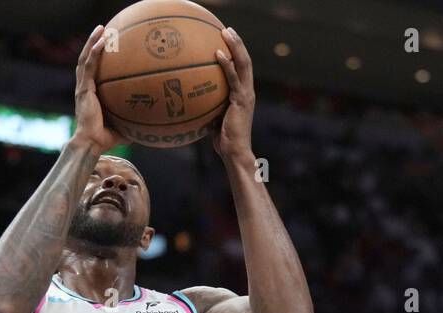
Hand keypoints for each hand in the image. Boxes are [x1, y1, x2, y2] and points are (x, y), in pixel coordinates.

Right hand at [74, 25, 128, 152]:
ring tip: (101, 28)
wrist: (92, 143)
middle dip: (94, 43)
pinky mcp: (83, 88)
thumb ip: (136, 120)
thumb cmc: (107, 138)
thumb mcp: (125, 125)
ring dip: (92, 41)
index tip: (108, 46)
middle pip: (88, 59)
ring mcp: (83, 87)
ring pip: (86, 58)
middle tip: (104, 30)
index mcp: (92, 93)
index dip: (98, 57)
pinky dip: (94, 52)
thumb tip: (155, 122)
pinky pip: (89, 66)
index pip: (94, 71)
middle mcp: (85, 87)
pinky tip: (102, 41)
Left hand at [212, 27, 255, 160]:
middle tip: (227, 29)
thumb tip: (193, 102)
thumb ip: (210, 108)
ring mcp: (246, 95)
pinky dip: (226, 64)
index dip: (237, 53)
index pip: (243, 69)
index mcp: (244, 95)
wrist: (235, 153)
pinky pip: (233, 78)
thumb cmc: (224, 141)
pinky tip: (217, 53)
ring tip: (226, 32)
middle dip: (237, 43)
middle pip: (246, 61)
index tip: (227, 40)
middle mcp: (248, 92)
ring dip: (235, 46)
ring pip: (243, 64)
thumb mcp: (215, 120)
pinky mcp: (241, 100)